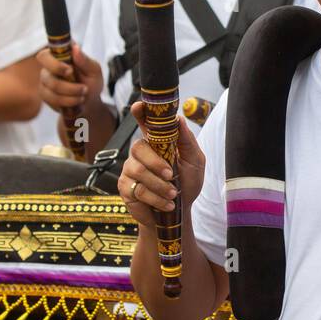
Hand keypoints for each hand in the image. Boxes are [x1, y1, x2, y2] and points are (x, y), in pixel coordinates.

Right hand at [37, 42, 102, 115]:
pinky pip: (52, 101)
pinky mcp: (46, 96)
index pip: (44, 56)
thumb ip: (85, 60)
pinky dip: (68, 103)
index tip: (70, 70)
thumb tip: (75, 48)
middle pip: (45, 75)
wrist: (90, 101)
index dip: (55, 64)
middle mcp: (48, 68)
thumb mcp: (94, 70)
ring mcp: (45, 82)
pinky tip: (77, 101)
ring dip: (71, 96)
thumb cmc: (92, 81)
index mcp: (59, 56)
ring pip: (50, 91)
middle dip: (66, 86)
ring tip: (83, 95)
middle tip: (84, 88)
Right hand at [116, 104, 205, 225]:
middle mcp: (140, 153)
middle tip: (171, 175)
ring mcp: (130, 169)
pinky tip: (167, 204)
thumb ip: (187, 141)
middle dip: (156, 163)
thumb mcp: (194, 162)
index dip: (140, 113)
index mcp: (157, 143)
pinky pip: (138, 189)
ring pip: (138, 171)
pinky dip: (156, 198)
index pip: (145, 123)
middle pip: (138, 147)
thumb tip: (179, 119)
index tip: (139, 106)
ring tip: (173, 194)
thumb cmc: (187, 184)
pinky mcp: (125, 187)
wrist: (179, 213)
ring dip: (159, 184)